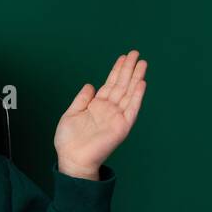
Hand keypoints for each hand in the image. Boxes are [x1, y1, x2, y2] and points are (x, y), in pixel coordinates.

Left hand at [53, 49, 147, 176]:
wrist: (72, 159)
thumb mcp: (71, 114)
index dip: (116, 70)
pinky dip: (137, 96)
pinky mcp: (122, 126)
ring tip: (142, 63)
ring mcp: (117, 117)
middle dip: (129, 69)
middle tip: (136, 53)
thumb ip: (81, 99)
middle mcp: (109, 109)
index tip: (123, 57)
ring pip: (129, 93)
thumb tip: (90, 85)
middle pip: (122, 85)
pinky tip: (141, 83)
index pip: (110, 84)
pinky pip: (132, 109)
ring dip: (136, 78)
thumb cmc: (69, 141)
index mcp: (97, 105)